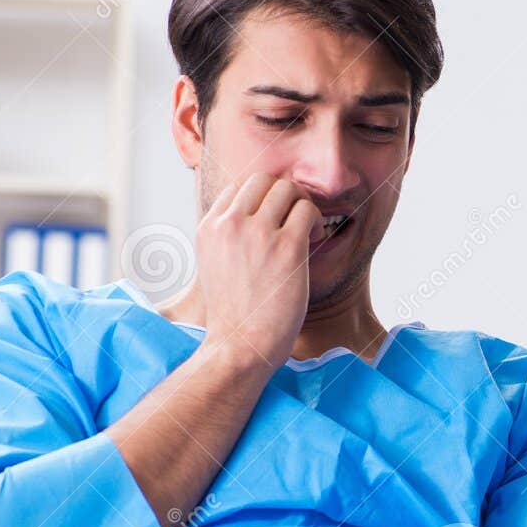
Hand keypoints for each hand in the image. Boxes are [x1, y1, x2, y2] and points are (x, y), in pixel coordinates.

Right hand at [195, 172, 320, 369]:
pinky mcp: (287, 248)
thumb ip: (227, 237)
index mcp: (209, 227)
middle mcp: (230, 224)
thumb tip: (252, 215)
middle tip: (294, 217)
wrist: (240, 346)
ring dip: (302, 204)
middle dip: (284, 194)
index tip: (273, 218)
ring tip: (307, 229)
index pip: (238, 187)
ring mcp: (258, 234)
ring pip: (287, 189)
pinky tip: (315, 238)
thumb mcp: (214, 265)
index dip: (262, 198)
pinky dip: (316, 219)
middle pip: (263, 180)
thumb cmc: (233, 314)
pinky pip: (307, 211)